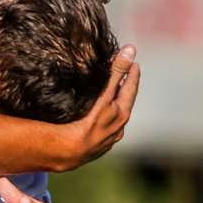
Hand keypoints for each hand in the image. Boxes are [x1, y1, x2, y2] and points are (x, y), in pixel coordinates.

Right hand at [58, 47, 139, 167]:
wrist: (67, 153)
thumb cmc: (84, 121)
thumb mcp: (103, 93)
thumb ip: (116, 71)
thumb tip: (131, 49)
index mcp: (121, 114)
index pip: (130, 89)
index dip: (133, 75)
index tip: (135, 64)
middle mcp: (117, 128)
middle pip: (123, 105)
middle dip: (124, 91)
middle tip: (124, 78)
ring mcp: (106, 140)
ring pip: (113, 120)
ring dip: (113, 108)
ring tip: (110, 99)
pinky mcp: (94, 149)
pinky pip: (102, 131)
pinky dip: (102, 122)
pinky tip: (94, 122)